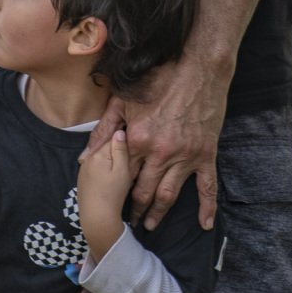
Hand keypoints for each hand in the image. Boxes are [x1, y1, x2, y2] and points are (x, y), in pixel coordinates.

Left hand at [76, 128, 133, 261]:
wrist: (96, 218)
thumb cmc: (112, 194)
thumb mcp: (122, 171)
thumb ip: (120, 150)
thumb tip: (119, 131)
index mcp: (98, 152)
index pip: (113, 137)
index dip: (126, 138)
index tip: (136, 139)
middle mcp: (88, 156)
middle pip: (106, 145)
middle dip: (117, 147)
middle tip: (130, 155)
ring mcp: (84, 167)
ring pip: (102, 156)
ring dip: (111, 157)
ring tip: (121, 166)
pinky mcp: (84, 178)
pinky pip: (97, 165)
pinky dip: (105, 166)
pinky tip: (112, 176)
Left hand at [88, 55, 227, 230]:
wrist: (198, 68)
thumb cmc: (160, 78)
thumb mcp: (125, 98)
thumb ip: (104, 128)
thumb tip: (84, 155)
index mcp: (137, 139)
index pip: (122, 174)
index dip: (115, 191)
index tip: (109, 203)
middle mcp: (160, 153)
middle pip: (143, 191)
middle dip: (134, 209)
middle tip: (129, 223)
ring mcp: (184, 156)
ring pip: (169, 195)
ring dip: (158, 213)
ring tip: (150, 225)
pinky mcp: (205, 155)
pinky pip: (207, 187)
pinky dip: (207, 208)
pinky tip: (204, 225)